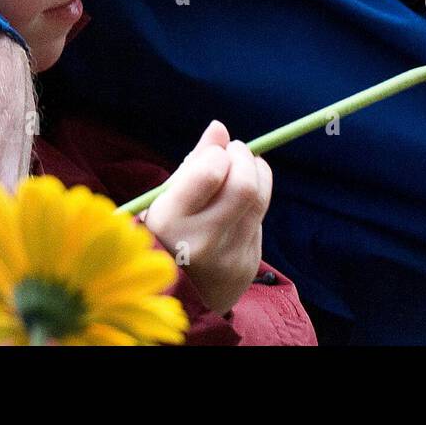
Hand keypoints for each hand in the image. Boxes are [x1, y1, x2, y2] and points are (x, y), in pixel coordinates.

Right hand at [144, 120, 271, 315]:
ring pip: (260, 198)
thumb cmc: (166, 233)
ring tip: (241, 167)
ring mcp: (229, 258)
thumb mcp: (165, 198)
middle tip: (235, 151)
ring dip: (255, 171)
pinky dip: (252, 202)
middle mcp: (202, 243)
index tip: (213, 152)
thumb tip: (219, 127)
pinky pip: (258, 218)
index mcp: (169, 222)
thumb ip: (193, 163)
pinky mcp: (248, 265)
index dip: (218, 153)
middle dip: (244, 157)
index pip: (211, 171)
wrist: (176, 297)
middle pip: (244, 186)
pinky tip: (236, 205)